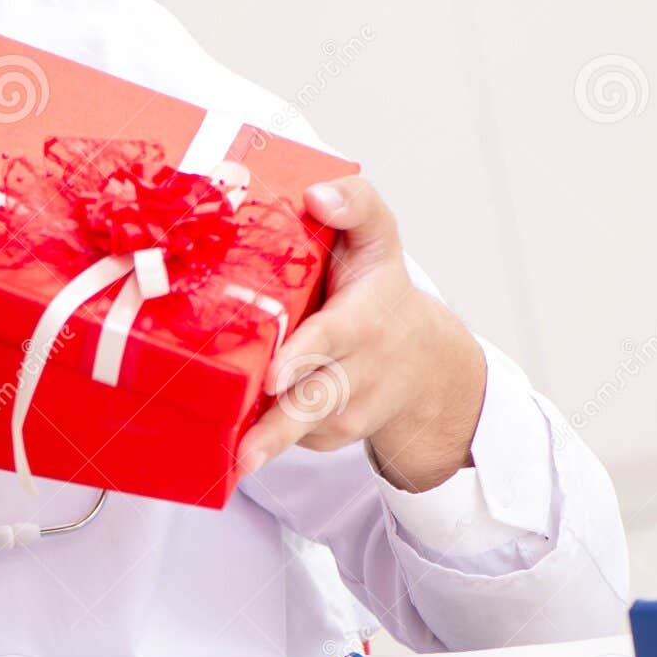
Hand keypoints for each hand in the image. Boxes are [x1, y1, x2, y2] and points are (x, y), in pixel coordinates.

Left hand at [236, 175, 485, 492]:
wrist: (424, 360)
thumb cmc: (378, 290)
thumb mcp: (377, 237)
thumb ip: (356, 204)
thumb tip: (316, 194)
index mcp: (363, 319)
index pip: (333, 337)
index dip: (305, 355)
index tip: (277, 371)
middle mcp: (357, 370)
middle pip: (315, 399)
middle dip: (280, 423)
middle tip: (246, 447)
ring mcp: (344, 408)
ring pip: (304, 429)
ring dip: (268, 446)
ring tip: (237, 462)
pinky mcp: (328, 434)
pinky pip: (294, 438)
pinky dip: (262, 440)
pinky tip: (232, 442)